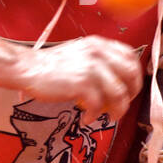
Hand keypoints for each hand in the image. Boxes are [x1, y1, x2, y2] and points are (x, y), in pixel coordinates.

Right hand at [14, 36, 142, 121]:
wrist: (28, 68)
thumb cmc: (52, 66)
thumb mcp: (80, 53)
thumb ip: (100, 61)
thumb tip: (119, 80)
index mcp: (100, 44)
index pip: (131, 57)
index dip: (134, 76)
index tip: (129, 89)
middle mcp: (99, 53)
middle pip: (131, 75)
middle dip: (131, 94)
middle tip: (121, 105)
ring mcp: (92, 68)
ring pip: (119, 93)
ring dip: (117, 109)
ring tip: (107, 116)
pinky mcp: (82, 84)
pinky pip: (99, 105)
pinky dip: (95, 116)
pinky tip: (86, 118)